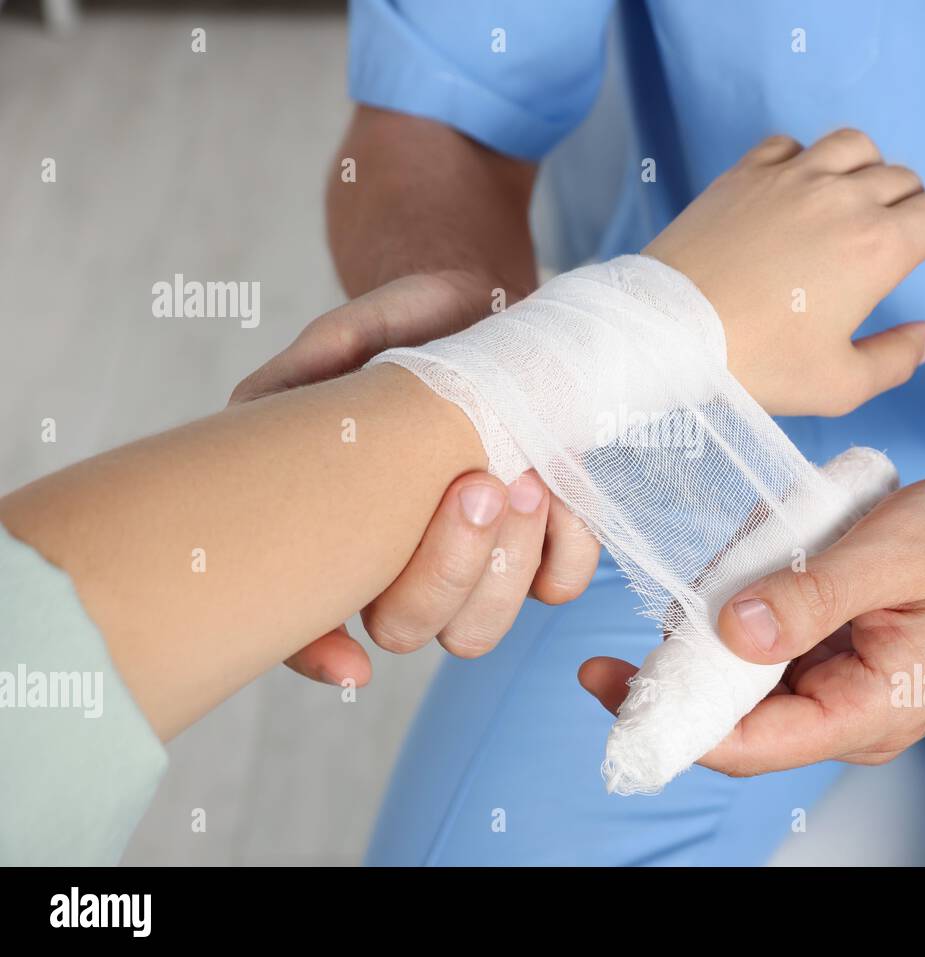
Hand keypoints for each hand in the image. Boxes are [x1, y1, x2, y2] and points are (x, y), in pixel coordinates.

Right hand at [231, 274, 598, 684]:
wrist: (477, 306)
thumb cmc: (394, 334)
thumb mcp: (335, 344)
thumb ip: (292, 383)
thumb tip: (259, 416)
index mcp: (337, 534)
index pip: (307, 620)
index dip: (319, 654)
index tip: (351, 662)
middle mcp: (401, 564)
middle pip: (411, 626)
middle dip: (448, 568)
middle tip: (477, 485)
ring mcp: (474, 563)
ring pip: (482, 624)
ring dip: (506, 562)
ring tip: (521, 477)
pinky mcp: (541, 545)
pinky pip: (559, 584)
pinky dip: (566, 544)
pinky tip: (556, 483)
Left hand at [580, 476, 924, 773]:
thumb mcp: (892, 555)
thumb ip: (810, 596)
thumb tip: (727, 632)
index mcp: (869, 710)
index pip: (748, 745)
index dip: (669, 721)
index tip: (602, 683)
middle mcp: (851, 714)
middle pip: (736, 714)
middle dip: (688, 657)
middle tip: (666, 595)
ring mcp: (845, 686)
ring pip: (748, 672)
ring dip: (726, 618)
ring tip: (752, 547)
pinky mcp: (840, 655)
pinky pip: (773, 641)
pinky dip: (755, 599)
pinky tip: (772, 549)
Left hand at [644, 129, 924, 415]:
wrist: (667, 333)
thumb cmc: (754, 364)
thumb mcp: (838, 385)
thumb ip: (897, 360)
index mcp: (877, 247)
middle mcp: (841, 199)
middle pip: (902, 180)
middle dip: (917, 206)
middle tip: (908, 235)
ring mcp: (790, 179)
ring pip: (854, 147)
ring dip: (871, 167)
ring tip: (863, 195)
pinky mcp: (744, 175)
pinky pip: (790, 145)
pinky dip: (808, 157)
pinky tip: (801, 182)